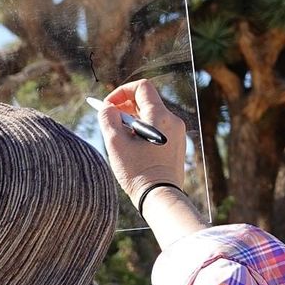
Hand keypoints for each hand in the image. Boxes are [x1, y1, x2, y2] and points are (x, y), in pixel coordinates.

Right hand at [96, 80, 186, 205]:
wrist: (159, 197)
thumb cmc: (137, 172)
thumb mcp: (115, 143)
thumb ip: (107, 118)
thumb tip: (107, 107)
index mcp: (160, 116)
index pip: (141, 87)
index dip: (121, 92)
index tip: (109, 107)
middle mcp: (173, 121)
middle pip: (146, 101)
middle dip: (125, 108)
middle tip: (111, 121)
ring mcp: (177, 134)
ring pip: (151, 116)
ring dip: (133, 121)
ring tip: (121, 138)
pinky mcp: (177, 145)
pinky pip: (158, 129)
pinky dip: (143, 131)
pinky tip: (133, 148)